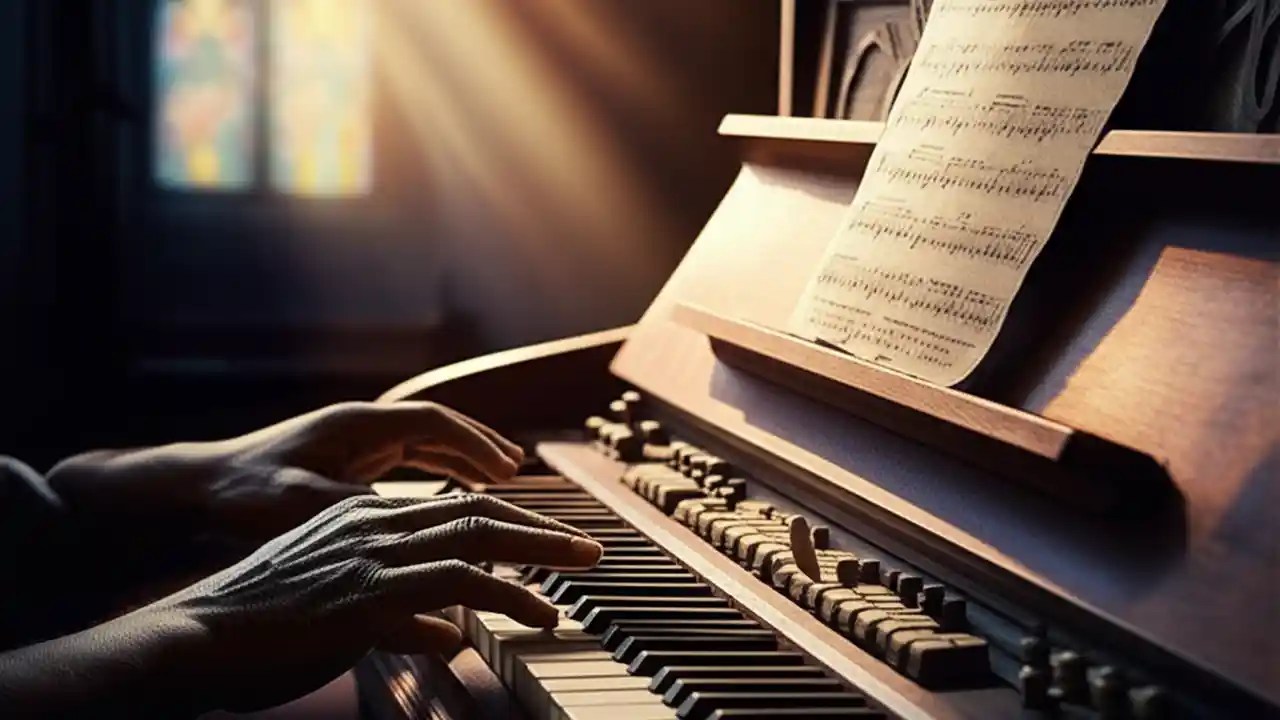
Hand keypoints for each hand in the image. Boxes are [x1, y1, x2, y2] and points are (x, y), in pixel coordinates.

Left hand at [47, 401, 525, 543]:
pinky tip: (456, 491)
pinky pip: (409, 459)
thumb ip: (354, 512)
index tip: (506, 467)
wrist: (200, 487)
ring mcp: (357, 441)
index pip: (432, 423)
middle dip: (479, 446)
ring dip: (464, 457)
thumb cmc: (243, 493)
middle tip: (516, 470)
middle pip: (438, 427)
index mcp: (356, 425)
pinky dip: (440, 471)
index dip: (474, 444)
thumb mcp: (299, 506)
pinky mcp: (350, 460)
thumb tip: (402, 520)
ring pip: (426, 442)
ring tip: (501, 478)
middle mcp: (362, 426)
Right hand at [147, 493, 603, 712]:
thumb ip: (396, 607)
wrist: (198, 634)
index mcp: (366, 517)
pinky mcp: (362, 598)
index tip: (551, 535)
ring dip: (529, 570)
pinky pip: (442, 598)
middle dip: (541, 533)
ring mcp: (368, 560)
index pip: (456, 508)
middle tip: (589, 549)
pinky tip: (516, 623)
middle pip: (477, 518)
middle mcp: (373, 527)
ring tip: (568, 590)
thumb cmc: (264, 623)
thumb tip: (447, 631)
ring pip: (471, 550)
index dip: (512, 520)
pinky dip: (486, 607)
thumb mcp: (338, 600)